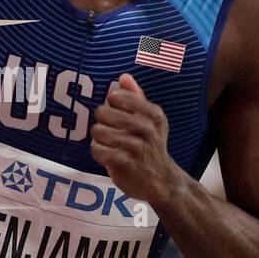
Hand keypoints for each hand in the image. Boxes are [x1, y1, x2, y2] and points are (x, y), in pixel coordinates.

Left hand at [90, 73, 179, 207]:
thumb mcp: (150, 120)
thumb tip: (124, 77)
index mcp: (153, 113)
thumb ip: (136, 97)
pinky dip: (98, 152)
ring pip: (97, 130)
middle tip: (111, 132)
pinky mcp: (124, 163)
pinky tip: (108, 156)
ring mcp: (135, 146)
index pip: (116, 96)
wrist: (161, 181)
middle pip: (103, 112)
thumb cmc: (151, 146)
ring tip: (110, 144)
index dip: (111, 105)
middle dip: (102, 122)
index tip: (118, 116)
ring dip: (99, 139)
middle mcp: (146, 127)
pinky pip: (97, 148)